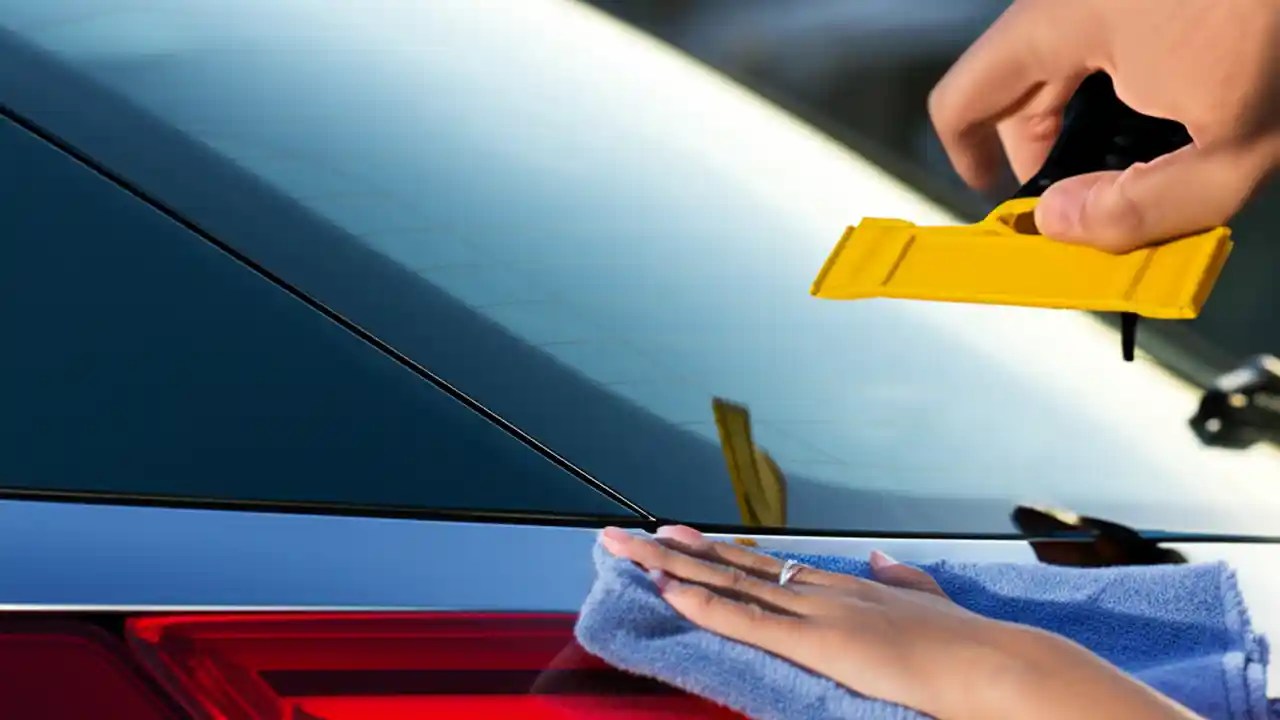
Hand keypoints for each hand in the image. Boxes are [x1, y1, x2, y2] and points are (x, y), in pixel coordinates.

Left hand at [600, 525, 1199, 719]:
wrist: (990, 662)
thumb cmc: (963, 644)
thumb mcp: (924, 602)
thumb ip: (897, 580)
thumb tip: (877, 561)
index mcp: (838, 586)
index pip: (761, 565)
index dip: (715, 550)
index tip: (679, 534)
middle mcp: (816, 589)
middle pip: (731, 565)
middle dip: (674, 550)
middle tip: (626, 533)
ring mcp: (813, 611)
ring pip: (727, 583)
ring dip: (672, 568)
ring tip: (626, 550)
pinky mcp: (816, 640)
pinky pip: (748, 620)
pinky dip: (706, 604)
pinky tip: (672, 591)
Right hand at [929, 0, 1279, 250]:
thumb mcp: (1233, 149)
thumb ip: (1134, 208)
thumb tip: (1066, 227)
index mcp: (1061, 23)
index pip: (960, 101)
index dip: (969, 162)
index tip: (1004, 203)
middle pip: (1012, 85)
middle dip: (1042, 151)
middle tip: (1087, 198)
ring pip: (1065, 58)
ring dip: (1090, 116)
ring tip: (1151, 151)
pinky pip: (1110, 32)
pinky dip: (1129, 77)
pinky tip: (1186, 97)